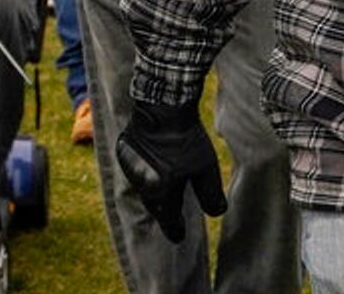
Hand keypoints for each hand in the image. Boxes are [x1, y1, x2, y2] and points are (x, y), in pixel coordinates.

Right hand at [115, 99, 225, 242]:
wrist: (160, 107)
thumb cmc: (185, 140)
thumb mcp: (205, 168)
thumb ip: (211, 194)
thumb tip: (218, 212)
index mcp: (160, 193)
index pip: (168, 220)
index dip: (175, 229)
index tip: (179, 237)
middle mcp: (141, 184)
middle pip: (154, 205)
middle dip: (164, 213)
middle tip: (172, 219)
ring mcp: (130, 167)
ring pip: (143, 187)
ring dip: (154, 193)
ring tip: (163, 196)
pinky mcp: (125, 150)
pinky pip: (136, 170)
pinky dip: (146, 174)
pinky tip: (153, 170)